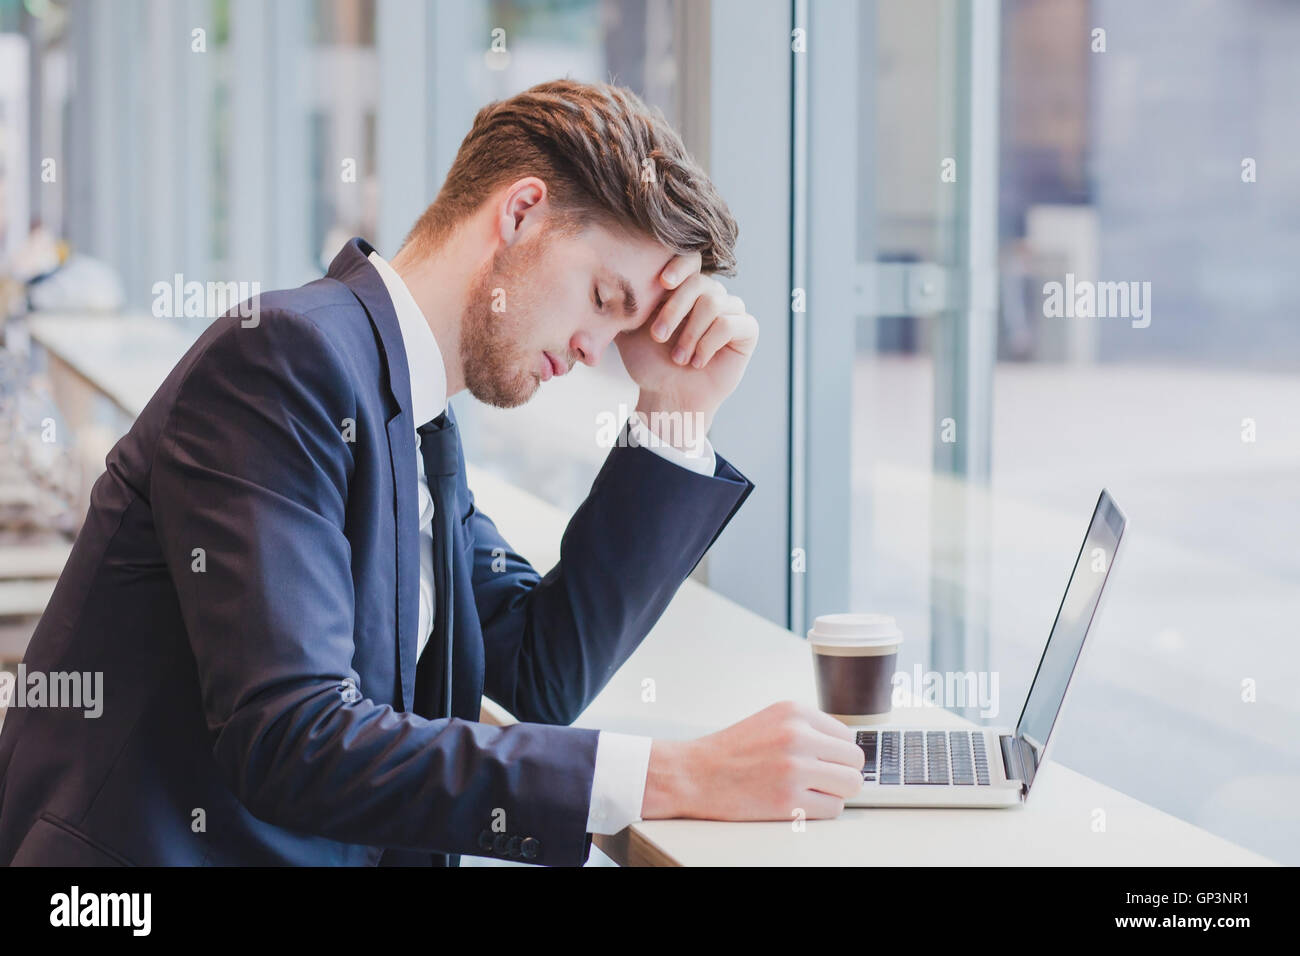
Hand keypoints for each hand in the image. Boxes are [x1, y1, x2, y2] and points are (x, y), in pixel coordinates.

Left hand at [616, 251, 757, 441]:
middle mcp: (711, 295)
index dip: (679, 266)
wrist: (667, 397)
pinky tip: (698, 362)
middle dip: (674, 310)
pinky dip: (708, 344)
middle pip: (699, 282)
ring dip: (690, 333)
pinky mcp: (747, 331)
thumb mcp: (628, 329)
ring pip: (714, 303)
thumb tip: (602, 279)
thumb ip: (621, 303)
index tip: (662, 284)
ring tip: (678, 357)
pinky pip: (731, 323)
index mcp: (684, 288)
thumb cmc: (649, 363)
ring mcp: (732, 311)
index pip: (689, 260)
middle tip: (658, 337)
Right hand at [640, 701, 864, 820]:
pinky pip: (833, 809)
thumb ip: (808, 728)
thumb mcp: (772, 720)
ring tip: (810, 791)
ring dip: (835, 792)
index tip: (824, 762)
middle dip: (841, 773)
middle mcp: (798, 736)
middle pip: (855, 761)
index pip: (847, 736)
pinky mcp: (789, 801)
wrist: (695, 774)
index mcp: (795, 712)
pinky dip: (820, 810)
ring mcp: (795, 769)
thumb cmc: (731, 751)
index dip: (837, 754)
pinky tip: (798, 803)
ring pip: (851, 785)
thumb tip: (845, 749)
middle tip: (820, 780)